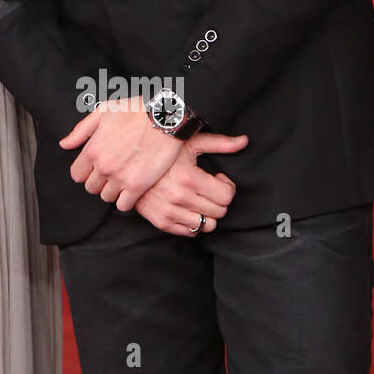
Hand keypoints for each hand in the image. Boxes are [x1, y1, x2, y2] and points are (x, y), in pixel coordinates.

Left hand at [59, 97, 183, 211]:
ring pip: (106, 197)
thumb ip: (81, 131)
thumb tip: (64, 144)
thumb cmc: (134, 111)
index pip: (77, 175)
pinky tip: (132, 190)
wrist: (164, 116)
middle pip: (91, 188)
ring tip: (122, 180)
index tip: (94, 168)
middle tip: (111, 173)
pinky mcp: (138, 186)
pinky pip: (124, 205)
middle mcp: (103, 166)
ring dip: (112, 191)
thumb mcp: (102, 113)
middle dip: (98, 181)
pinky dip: (126, 200)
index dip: (85, 172)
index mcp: (92, 150)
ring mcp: (120, 178)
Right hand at [134, 131, 249, 235]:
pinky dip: (193, 222)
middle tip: (208, 189)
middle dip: (218, 200)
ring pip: (208, 225)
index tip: (219, 180)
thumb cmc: (162, 153)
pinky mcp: (162, 222)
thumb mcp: (189, 143)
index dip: (227, 187)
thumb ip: (219, 143)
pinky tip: (188, 207)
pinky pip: (191, 232)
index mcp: (189, 177)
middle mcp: (179, 197)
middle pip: (219, 211)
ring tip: (199, 199)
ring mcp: (170, 211)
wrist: (128, 166)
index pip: (226, 196)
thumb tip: (244, 141)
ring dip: (207, 213)